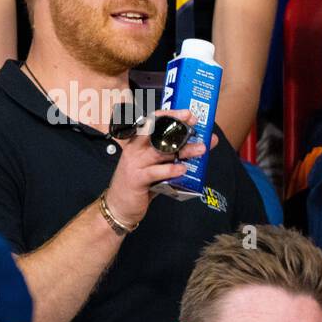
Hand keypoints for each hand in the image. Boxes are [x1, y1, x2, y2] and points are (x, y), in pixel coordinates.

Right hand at [104, 109, 211, 228]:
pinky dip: (170, 170)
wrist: (119, 206)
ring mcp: (135, 163)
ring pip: (161, 151)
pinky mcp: (137, 179)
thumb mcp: (157, 166)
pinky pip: (156, 172)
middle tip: (194, 123)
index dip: (170, 115)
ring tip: (200, 148)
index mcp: (138, 142)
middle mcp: (135, 149)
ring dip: (183, 149)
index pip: (153, 121)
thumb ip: (176, 156)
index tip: (188, 114)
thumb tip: (202, 144)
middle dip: (176, 125)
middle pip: (156, 132)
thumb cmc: (140, 184)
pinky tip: (182, 169)